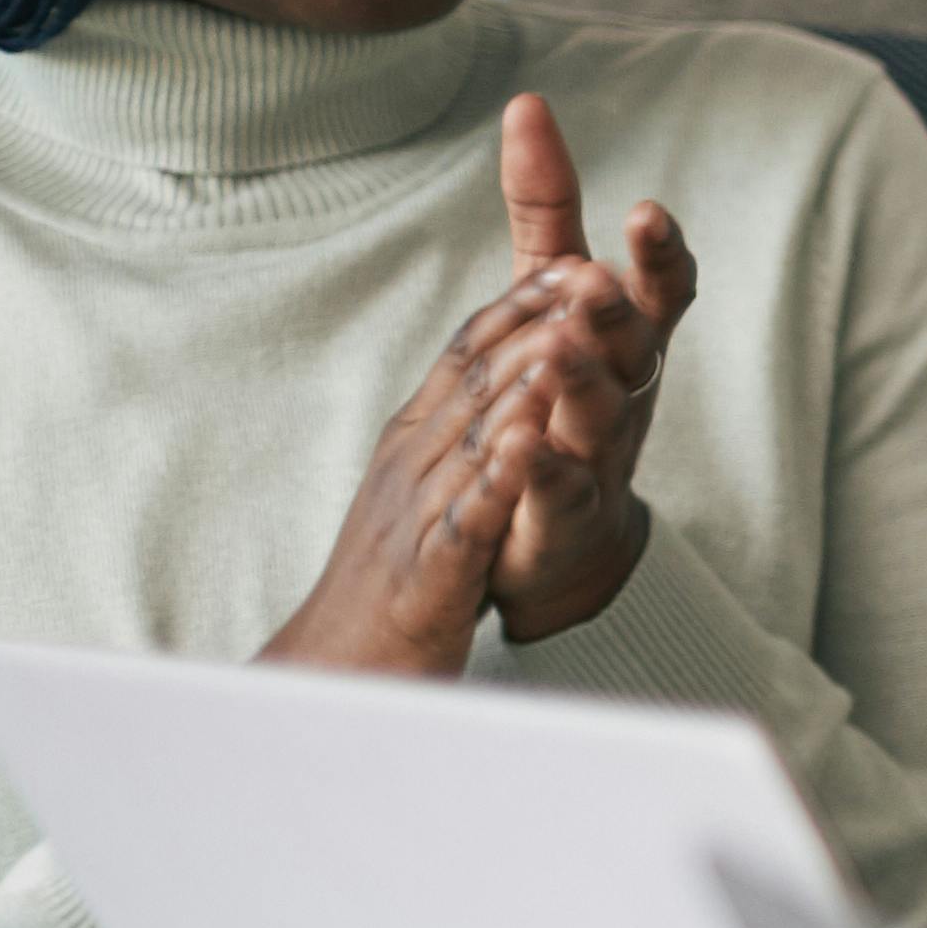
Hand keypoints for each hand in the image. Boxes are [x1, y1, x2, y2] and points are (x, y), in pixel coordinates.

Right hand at [264, 273, 609, 679]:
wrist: (337, 667)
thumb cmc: (393, 580)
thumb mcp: (424, 490)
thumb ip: (455, 436)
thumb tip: (496, 383)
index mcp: (414, 442)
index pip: (466, 357)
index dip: (518, 306)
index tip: (571, 260)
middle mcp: (411, 464)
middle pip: (475, 380)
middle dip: (534, 323)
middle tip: (589, 271)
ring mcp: (418, 514)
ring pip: (473, 437)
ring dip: (522, 384)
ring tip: (571, 335)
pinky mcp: (431, 572)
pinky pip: (466, 517)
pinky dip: (498, 479)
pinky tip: (532, 447)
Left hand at [477, 91, 696, 644]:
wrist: (564, 529)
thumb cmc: (566, 390)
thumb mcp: (554, 291)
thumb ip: (546, 207)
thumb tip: (527, 101)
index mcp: (632, 335)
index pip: (663, 288)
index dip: (662, 255)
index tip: (647, 212)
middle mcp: (629, 386)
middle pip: (635, 344)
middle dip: (618, 310)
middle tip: (595, 279)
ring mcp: (603, 451)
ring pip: (601, 411)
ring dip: (585, 379)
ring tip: (560, 349)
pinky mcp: (567, 510)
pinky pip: (561, 487)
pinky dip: (546, 467)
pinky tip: (524, 443)